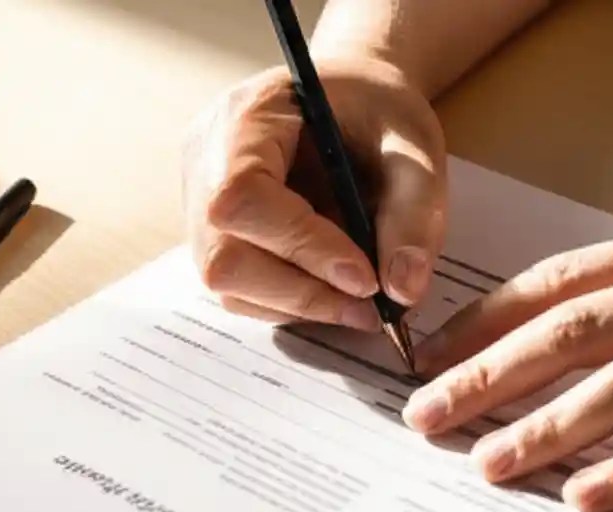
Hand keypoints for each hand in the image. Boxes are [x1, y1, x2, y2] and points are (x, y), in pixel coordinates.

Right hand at [181, 57, 445, 328]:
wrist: (352, 100)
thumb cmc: (377, 109)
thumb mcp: (413, 146)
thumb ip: (414, 212)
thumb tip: (402, 290)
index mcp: (246, 118)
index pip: (243, 196)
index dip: (301, 246)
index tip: (365, 278)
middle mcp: (205, 160)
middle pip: (223, 255)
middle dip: (300, 291)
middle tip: (369, 309)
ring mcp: (198, 200)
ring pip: (226, 282)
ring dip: (297, 304)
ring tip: (359, 304)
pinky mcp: (212, 234)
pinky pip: (237, 289)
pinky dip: (288, 303)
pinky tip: (331, 291)